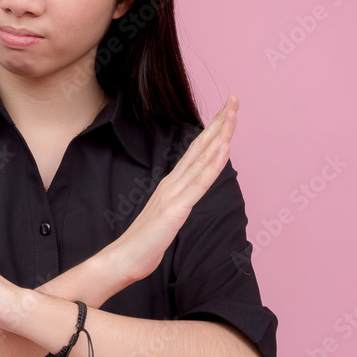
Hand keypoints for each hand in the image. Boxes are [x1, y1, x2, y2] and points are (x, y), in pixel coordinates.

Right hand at [105, 94, 238, 284]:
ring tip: (232, 113)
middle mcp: (173, 182)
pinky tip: (223, 148)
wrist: (123, 259)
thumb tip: (186, 197)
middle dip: (219, 121)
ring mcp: (174, 194)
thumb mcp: (166, 217)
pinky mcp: (176, 209)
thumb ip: (176, 203)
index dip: (212, 130)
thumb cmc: (143, 242)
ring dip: (219, 134)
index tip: (226, 111)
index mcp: (172, 184)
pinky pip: (199, 183)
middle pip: (200, 147)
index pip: (196, 151)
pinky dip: (213, 164)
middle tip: (234, 98)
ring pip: (201, 158)